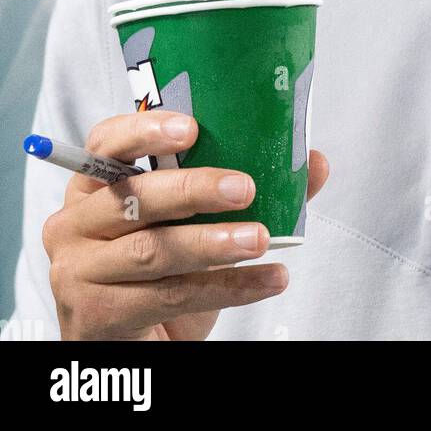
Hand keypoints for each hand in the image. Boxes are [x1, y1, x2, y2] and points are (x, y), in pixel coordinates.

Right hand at [42, 111, 328, 340]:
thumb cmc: (157, 272)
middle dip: (195, 189)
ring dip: (214, 242)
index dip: (145, 130)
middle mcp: (75, 225)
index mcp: (92, 186)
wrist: (129, 345)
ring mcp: (79, 273)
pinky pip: (171, 297)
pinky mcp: (98, 316)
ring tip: (261, 238)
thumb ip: (244, 187)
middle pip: (135, 198)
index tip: (191, 127)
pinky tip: (267, 279)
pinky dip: (228, 287)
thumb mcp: (190, 224)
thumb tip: (313, 162)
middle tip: (246, 187)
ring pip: (154, 251)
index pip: (107, 142)